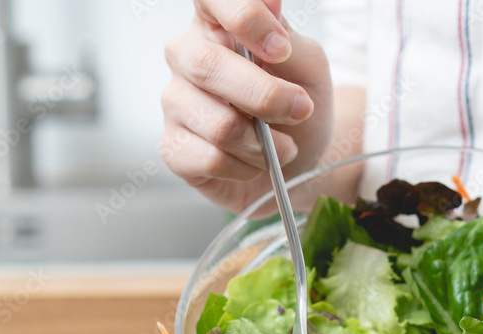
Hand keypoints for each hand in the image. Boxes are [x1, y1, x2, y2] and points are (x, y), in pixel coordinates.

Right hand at [161, 0, 332, 211]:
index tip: (280, 49)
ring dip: (264, 144)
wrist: (299, 160)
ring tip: (282, 146)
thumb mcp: (308, 66)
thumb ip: (289, 37)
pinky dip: (248, 167)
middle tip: (299, 109)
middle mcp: (186, 57)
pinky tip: (255, 163)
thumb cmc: (297, 104)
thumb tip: (271, 3)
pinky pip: (211, 160)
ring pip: (218, 124)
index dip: (244, 18)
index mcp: (215, 25)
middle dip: (265, 96)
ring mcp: (175, 103)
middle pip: (207, 66)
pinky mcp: (174, 149)